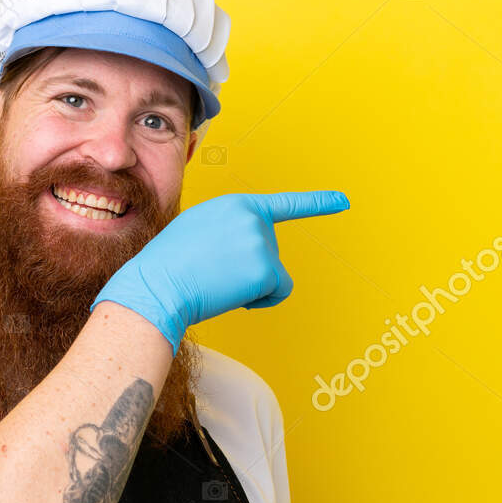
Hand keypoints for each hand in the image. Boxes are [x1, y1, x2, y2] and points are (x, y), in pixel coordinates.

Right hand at [90, 190, 350, 354]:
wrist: (157, 286)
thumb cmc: (169, 265)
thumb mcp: (198, 231)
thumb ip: (228, 231)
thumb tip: (245, 253)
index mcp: (236, 204)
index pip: (284, 204)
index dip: (317, 204)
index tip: (344, 201)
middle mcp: (253, 218)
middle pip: (271, 253)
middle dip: (249, 270)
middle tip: (213, 273)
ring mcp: (261, 242)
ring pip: (275, 275)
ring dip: (252, 286)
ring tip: (217, 282)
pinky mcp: (266, 268)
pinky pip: (279, 291)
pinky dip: (262, 300)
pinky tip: (233, 295)